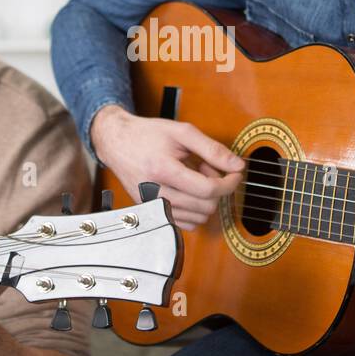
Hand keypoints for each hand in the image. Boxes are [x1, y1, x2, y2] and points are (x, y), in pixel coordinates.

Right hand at [91, 104, 243, 230]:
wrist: (116, 142)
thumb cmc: (148, 134)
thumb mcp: (182, 132)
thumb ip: (212, 149)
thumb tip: (237, 165)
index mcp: (163, 170)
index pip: (208, 189)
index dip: (229, 182)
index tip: (235, 172)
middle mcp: (156, 193)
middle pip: (205, 206)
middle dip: (216, 188)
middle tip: (208, 168)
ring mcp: (152, 205)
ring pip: (198, 218)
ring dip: (205, 199)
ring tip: (195, 176)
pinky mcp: (151, 212)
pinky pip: (185, 223)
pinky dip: (194, 209)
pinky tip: (187, 189)